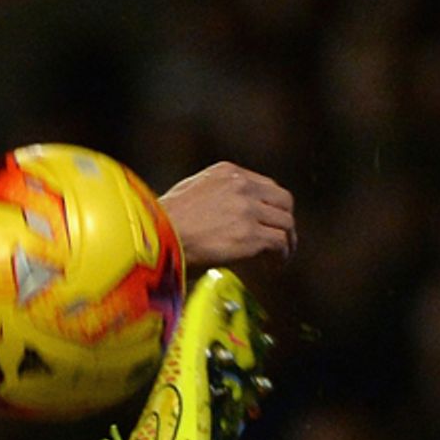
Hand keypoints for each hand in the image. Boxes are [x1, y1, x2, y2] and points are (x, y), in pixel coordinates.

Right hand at [158, 162, 295, 267]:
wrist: (154, 236)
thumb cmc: (161, 222)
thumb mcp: (187, 192)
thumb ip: (212, 195)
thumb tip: (220, 216)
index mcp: (227, 173)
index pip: (265, 186)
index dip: (270, 206)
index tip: (268, 221)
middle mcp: (242, 187)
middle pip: (283, 201)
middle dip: (284, 220)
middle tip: (281, 238)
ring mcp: (248, 211)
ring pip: (286, 223)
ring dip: (285, 241)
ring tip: (278, 257)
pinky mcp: (250, 236)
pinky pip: (279, 244)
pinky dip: (281, 256)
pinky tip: (274, 266)